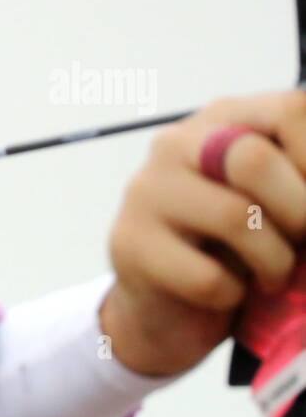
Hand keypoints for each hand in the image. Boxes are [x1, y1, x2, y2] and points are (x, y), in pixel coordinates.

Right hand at [104, 89, 305, 376]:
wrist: (166, 305)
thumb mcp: (273, 199)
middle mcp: (176, 144)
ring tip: (272, 277)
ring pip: (234, 218)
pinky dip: (232, 295)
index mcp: (223, 119)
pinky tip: (226, 293)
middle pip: (255, 160)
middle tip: (301, 241)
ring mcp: (145, 192)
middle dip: (299, 211)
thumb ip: (297, 178)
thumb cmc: (232, 245)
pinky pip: (206, 276)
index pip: (291, 111)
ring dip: (274, 261)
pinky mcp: (129, 243)